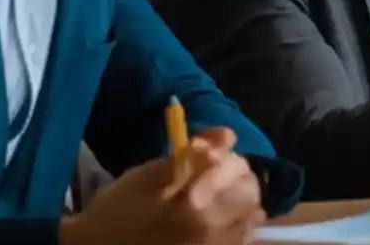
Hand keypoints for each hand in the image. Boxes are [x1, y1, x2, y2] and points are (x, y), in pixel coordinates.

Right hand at [61, 129, 264, 244]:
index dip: (225, 155)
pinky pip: (241, 240)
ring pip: (251, 218)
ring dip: (242, 201)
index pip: (235, 168)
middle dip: (238, 177)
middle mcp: (211, 231)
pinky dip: (239, 226)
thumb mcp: (147, 176)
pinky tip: (221, 220)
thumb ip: (191, 155)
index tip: (208, 155)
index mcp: (194, 206)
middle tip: (216, 174)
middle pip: (250, 193)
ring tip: (220, 197)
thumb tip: (228, 135)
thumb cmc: (117, 212)